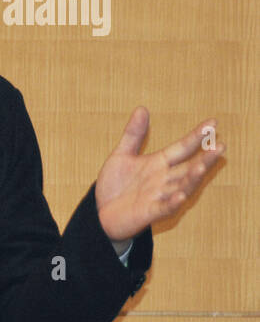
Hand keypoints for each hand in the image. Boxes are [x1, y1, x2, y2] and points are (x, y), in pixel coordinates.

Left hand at [95, 107, 224, 246]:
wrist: (100, 212)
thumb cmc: (116, 185)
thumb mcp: (122, 155)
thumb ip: (133, 134)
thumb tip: (142, 108)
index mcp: (159, 163)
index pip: (182, 148)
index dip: (196, 136)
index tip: (213, 122)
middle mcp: (163, 179)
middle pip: (188, 167)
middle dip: (204, 158)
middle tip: (220, 146)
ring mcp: (158, 196)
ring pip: (181, 187)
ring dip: (192, 178)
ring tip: (202, 166)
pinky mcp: (149, 212)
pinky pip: (164, 208)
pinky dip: (173, 203)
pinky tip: (181, 196)